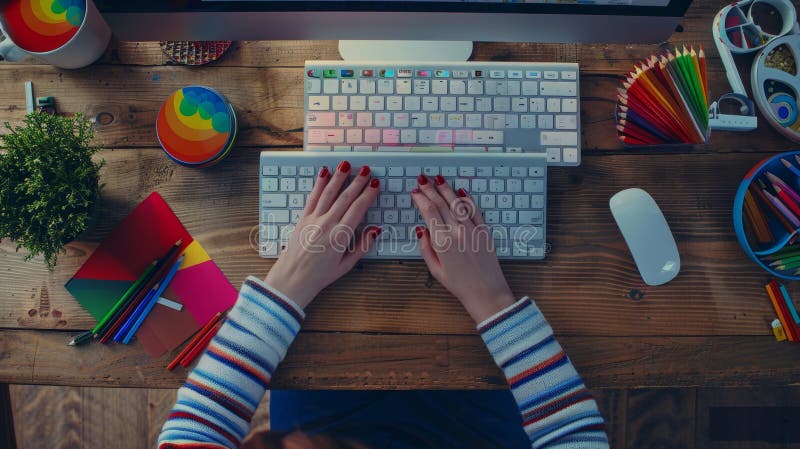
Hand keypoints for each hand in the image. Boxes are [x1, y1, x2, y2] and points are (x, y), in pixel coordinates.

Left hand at [265, 161, 380, 308]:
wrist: (292, 279)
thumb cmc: (319, 275)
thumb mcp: (346, 265)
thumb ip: (362, 246)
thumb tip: (375, 230)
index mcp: (340, 237)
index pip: (358, 209)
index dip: (368, 194)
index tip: (375, 184)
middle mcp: (327, 224)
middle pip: (345, 198)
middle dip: (357, 182)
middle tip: (366, 170)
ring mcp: (313, 220)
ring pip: (329, 193)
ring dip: (339, 177)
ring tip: (347, 164)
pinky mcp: (303, 219)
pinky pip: (312, 197)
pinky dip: (319, 184)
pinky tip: (324, 173)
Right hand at [411, 174, 515, 323]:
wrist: (487, 292)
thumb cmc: (459, 284)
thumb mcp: (435, 270)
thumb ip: (425, 248)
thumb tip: (420, 229)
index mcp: (443, 242)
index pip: (429, 212)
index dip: (420, 199)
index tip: (415, 192)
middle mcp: (457, 232)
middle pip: (441, 204)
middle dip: (430, 189)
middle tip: (422, 178)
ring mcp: (472, 230)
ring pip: (457, 203)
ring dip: (446, 189)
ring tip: (438, 178)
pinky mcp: (483, 231)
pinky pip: (474, 210)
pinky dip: (466, 199)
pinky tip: (460, 190)